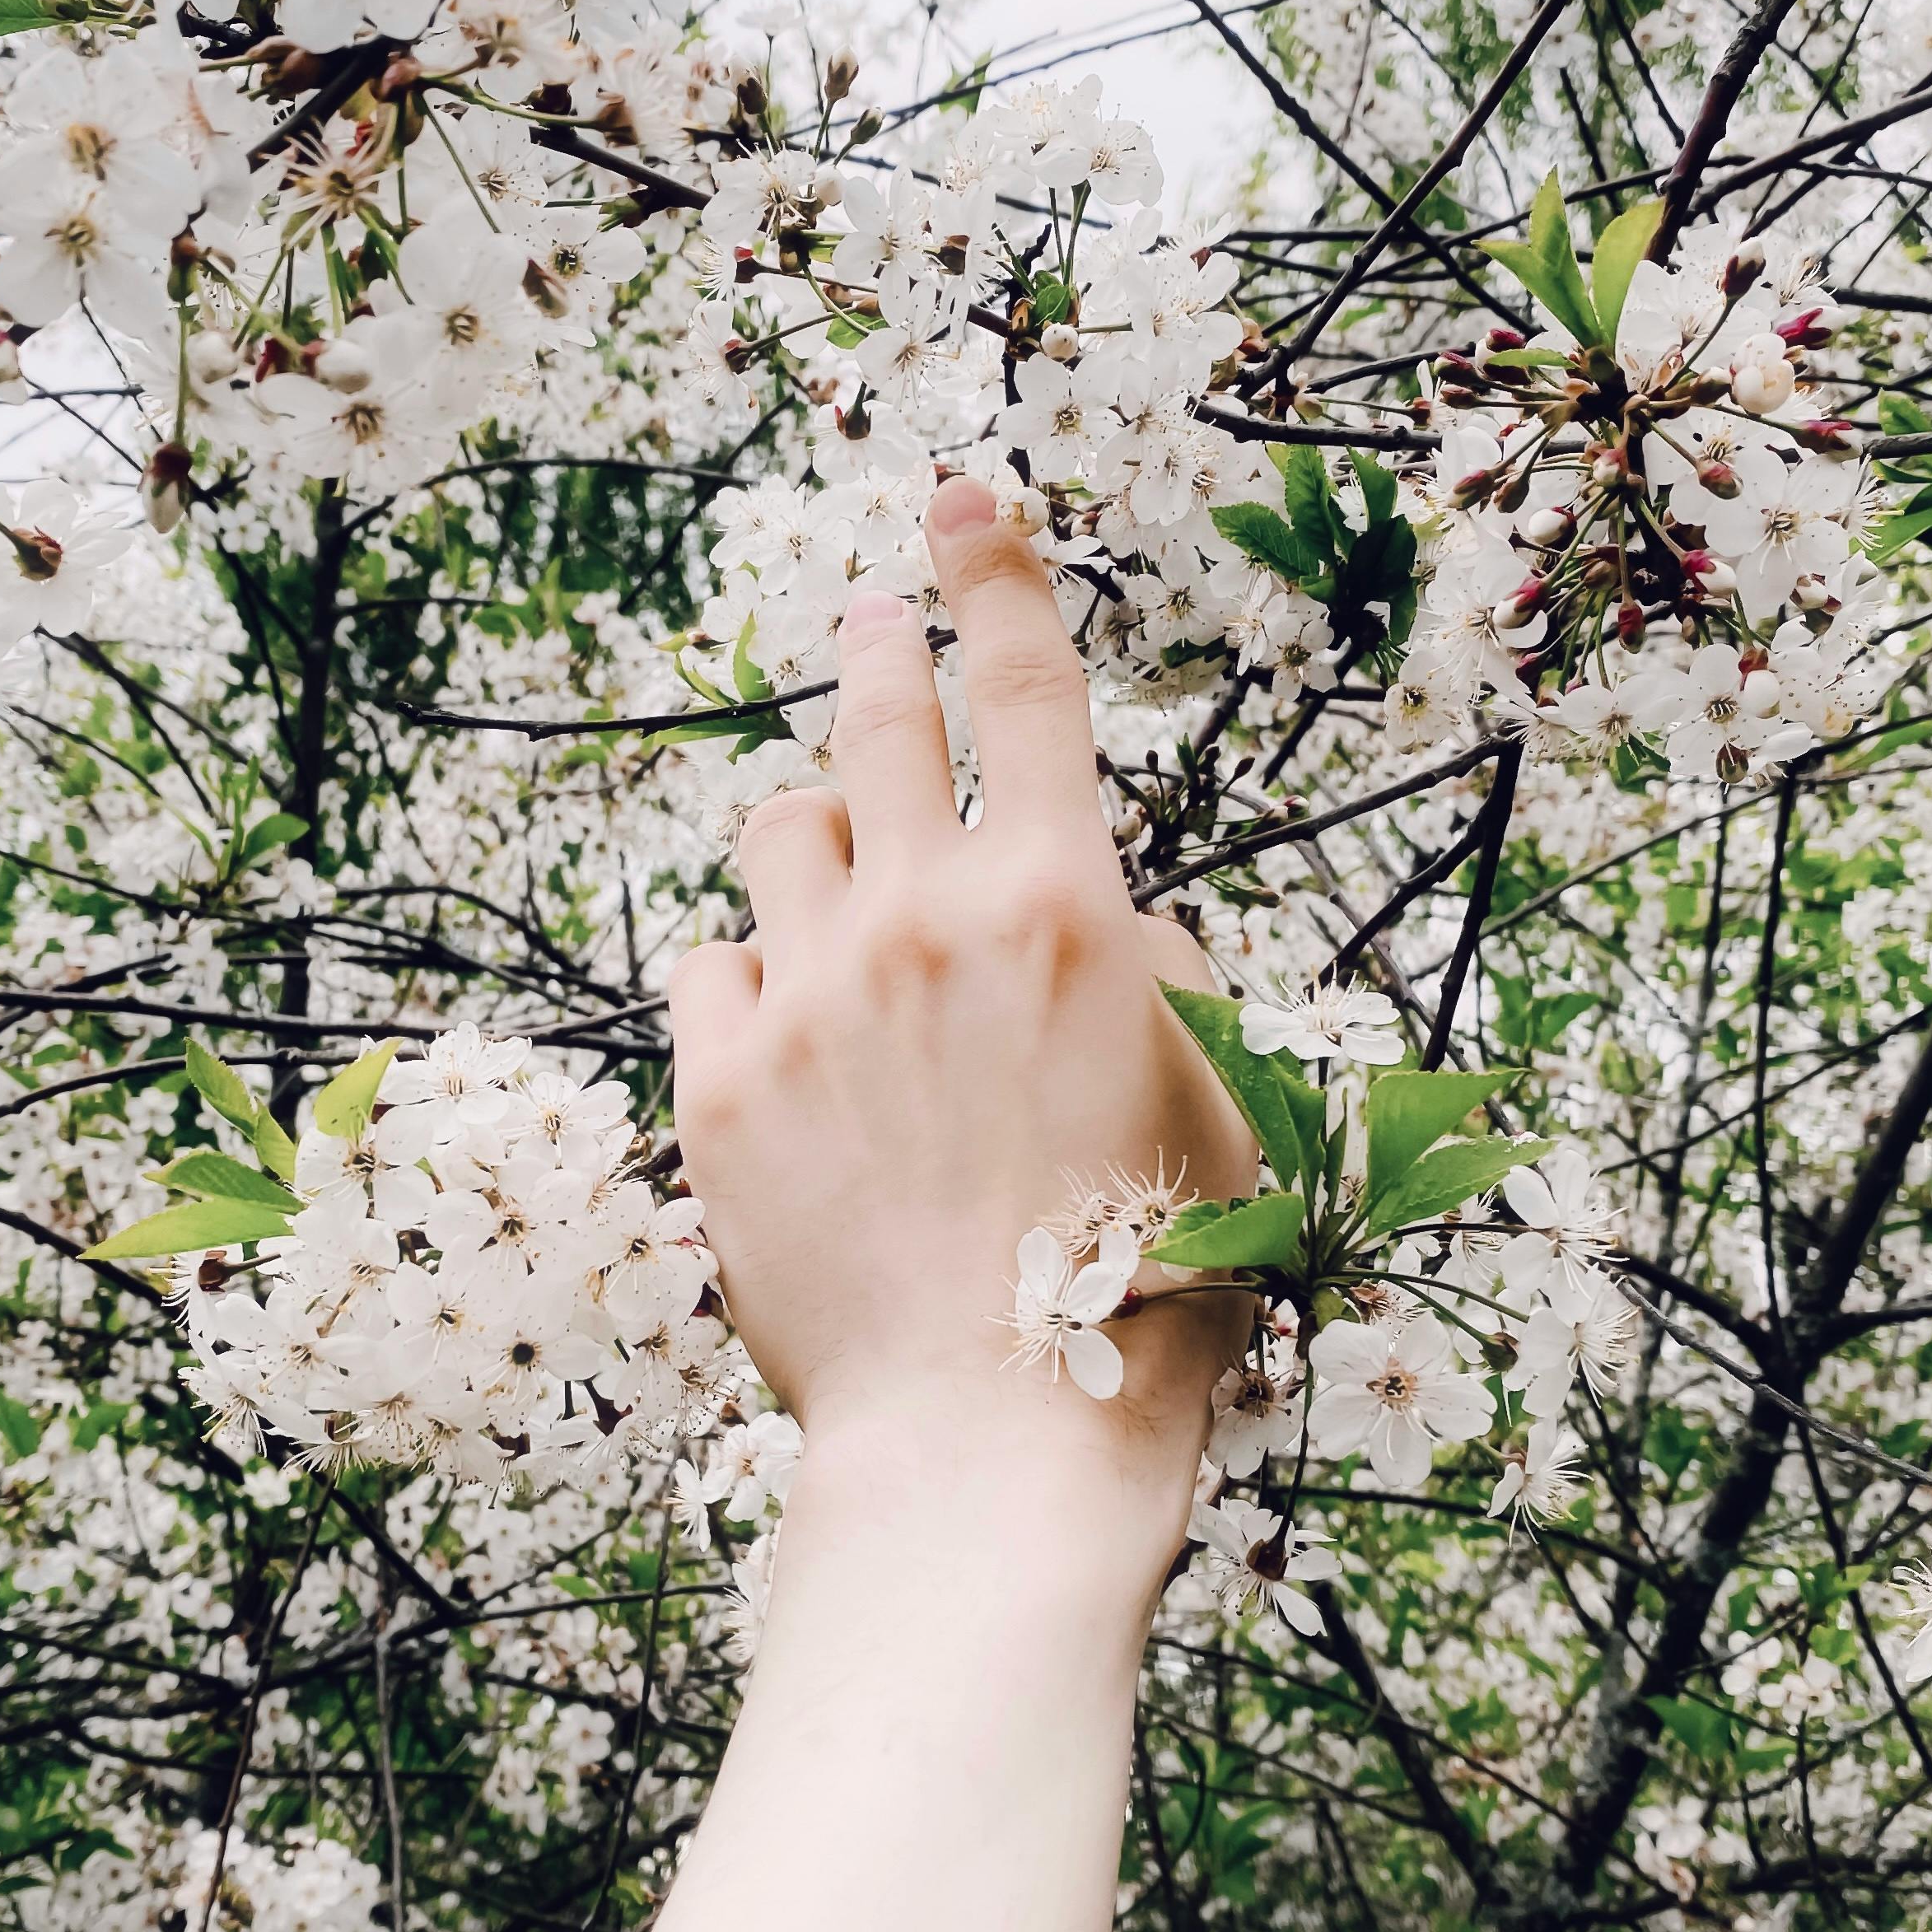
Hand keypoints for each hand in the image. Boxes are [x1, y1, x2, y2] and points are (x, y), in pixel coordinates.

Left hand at [670, 478, 1251, 1500]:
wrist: (994, 1434)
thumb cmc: (1144, 1283)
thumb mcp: (1220, 1101)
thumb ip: (1159, 964)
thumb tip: (1105, 901)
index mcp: (1066, 908)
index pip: (1030, 684)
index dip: (995, 570)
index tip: (960, 497)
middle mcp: (925, 920)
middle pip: (877, 721)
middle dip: (878, 649)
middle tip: (872, 621)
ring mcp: (809, 996)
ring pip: (778, 836)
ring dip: (816, 839)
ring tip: (845, 891)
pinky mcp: (718, 1084)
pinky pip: (711, 967)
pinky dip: (752, 976)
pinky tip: (788, 1030)